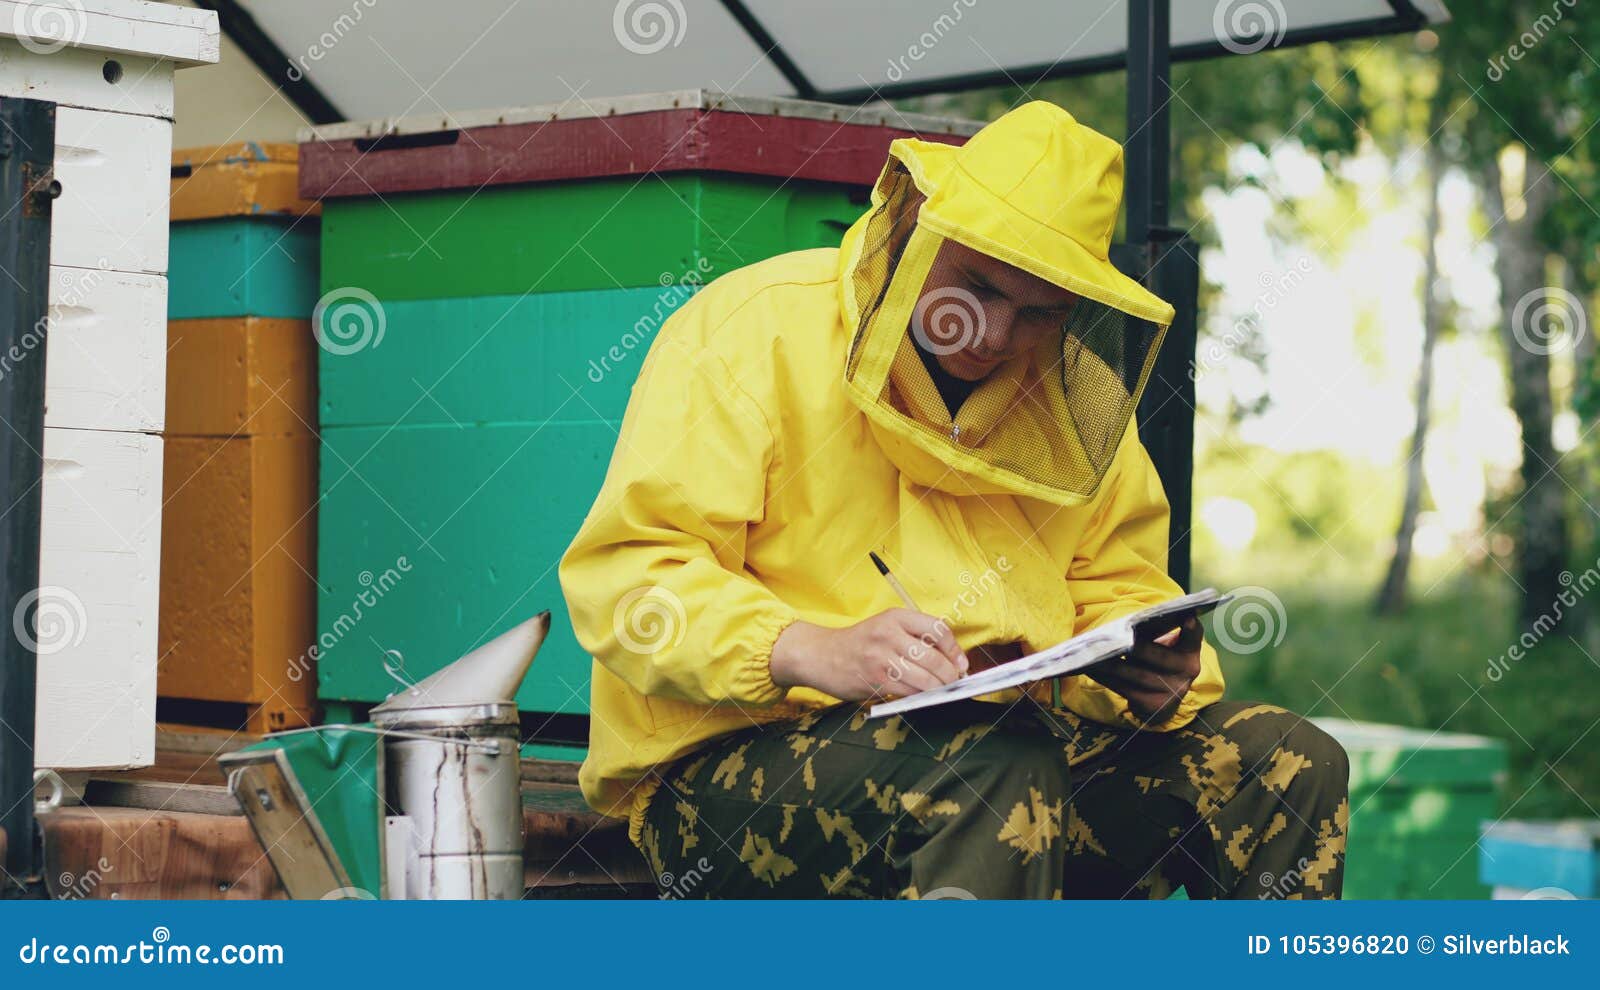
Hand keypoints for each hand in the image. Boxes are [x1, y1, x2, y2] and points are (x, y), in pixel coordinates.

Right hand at [771, 610, 969, 701]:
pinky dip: (919, 697)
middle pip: (934, 657)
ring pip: (924, 679)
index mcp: (895, 617)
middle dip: (950, 675)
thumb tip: (949, 659)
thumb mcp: (885, 628)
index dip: (954, 649)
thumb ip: (913, 638)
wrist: (820, 654)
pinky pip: (908, 691)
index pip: (937, 629)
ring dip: (938, 689)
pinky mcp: (874, 680)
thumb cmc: (858, 643)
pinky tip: (921, 696)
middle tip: (954, 682)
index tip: (960, 662)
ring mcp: (881, 658)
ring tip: (941, 691)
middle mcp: (889, 634)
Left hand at [1086, 616, 1202, 724]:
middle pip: (1159, 657)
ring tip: (1093, 653)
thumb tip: (1130, 624)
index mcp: (1189, 652)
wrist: (1163, 701)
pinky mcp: (1153, 706)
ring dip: (1111, 664)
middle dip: (1139, 648)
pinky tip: (1089, 668)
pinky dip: (1104, 677)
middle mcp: (1186, 672)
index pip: (1193, 637)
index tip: (1188, 616)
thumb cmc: (1158, 663)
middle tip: (1120, 637)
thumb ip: (1159, 634)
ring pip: (1136, 674)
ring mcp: (1171, 691)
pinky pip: (1124, 689)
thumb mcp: (1167, 648)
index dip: (1191, 629)